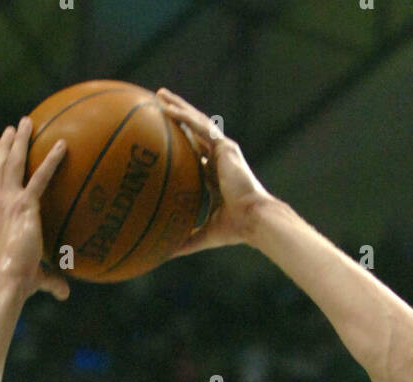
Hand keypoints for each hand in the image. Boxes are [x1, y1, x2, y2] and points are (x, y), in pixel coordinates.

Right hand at [0, 117, 69, 300]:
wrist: (9, 279)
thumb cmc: (19, 282)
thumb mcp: (37, 277)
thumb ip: (52, 281)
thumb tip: (65, 294)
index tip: (3, 151)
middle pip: (0, 166)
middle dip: (6, 145)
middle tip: (12, 128)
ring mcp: (9, 201)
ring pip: (12, 162)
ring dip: (20, 140)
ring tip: (27, 121)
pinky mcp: (24, 205)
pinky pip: (41, 176)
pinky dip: (52, 160)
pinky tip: (64, 145)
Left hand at [155, 88, 272, 252]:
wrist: (253, 219)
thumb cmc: (235, 229)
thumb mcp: (205, 234)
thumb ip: (186, 239)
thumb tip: (163, 255)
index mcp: (215, 176)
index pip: (197, 155)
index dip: (182, 145)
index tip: (165, 139)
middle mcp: (219, 159)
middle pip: (194, 132)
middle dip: (178, 118)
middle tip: (159, 105)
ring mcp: (223, 150)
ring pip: (196, 122)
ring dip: (178, 108)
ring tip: (160, 96)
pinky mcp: (225, 146)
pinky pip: (201, 126)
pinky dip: (184, 117)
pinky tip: (168, 108)